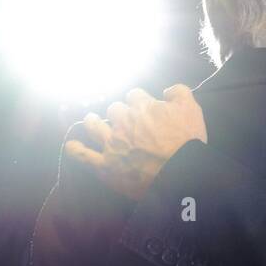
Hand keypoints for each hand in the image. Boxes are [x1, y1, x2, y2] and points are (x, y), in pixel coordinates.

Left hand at [65, 84, 206, 198]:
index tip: (143, 108)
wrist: (181, 175)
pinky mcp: (105, 166)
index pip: (134, 95)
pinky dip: (75, 149)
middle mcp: (124, 121)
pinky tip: (72, 145)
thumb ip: (179, 93)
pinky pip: (82, 155)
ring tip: (93, 121)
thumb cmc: (188, 143)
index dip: (139, 101)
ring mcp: (112, 143)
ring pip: (94, 125)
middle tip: (124, 121)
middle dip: (119, 112)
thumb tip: (167, 90)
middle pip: (114, 108)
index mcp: (143, 107)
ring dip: (93, 122)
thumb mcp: (192, 110)